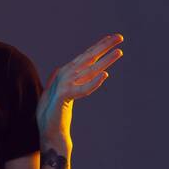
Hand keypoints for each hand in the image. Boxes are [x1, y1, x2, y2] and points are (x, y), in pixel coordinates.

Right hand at [35, 32, 123, 151]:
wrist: (48, 131)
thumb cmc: (53, 113)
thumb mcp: (60, 93)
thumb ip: (60, 80)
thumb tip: (61, 68)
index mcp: (67, 74)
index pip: (85, 57)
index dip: (98, 46)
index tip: (112, 38)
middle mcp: (66, 75)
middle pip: (88, 58)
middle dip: (104, 46)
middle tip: (120, 37)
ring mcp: (64, 84)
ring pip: (89, 70)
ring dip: (105, 61)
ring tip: (119, 52)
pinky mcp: (63, 96)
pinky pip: (82, 88)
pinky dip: (93, 82)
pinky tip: (104, 75)